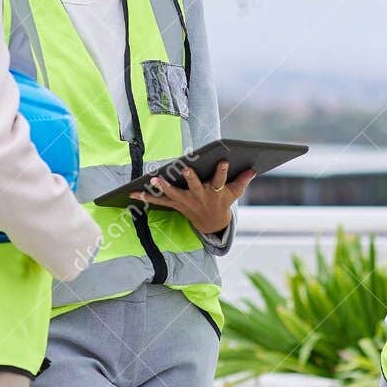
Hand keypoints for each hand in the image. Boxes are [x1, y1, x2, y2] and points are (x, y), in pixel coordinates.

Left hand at [132, 160, 255, 234]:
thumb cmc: (223, 203)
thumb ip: (242, 180)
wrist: (212, 225)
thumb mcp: (235, 193)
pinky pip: (160, 201)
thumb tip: (254, 168)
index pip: (221, 179)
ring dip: (164, 187)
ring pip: (174, 194)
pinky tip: (133, 192)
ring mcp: (188, 202)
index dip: (222, 171)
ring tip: (153, 180)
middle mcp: (201, 196)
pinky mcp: (177, 205)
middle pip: (195, 186)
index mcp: (216, 191)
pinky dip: (146, 197)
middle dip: (190, 178)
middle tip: (185, 168)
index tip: (224, 160)